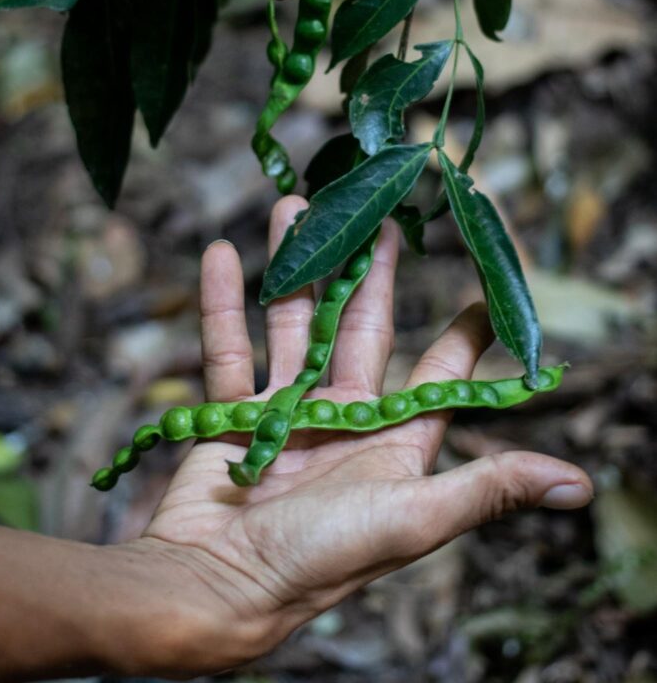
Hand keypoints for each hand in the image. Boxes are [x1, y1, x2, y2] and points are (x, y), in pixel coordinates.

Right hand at [120, 197, 591, 676]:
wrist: (217, 588)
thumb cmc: (320, 559)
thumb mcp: (411, 518)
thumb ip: (486, 489)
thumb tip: (580, 485)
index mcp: (391, 442)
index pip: (436, 373)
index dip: (460, 333)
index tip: (479, 289)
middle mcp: (343, 420)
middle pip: (359, 328)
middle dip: (365, 270)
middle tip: (374, 214)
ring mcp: (285, 412)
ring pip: (291, 323)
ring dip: (289, 268)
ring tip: (291, 209)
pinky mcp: (232, 413)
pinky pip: (227, 347)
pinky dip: (222, 303)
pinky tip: (223, 256)